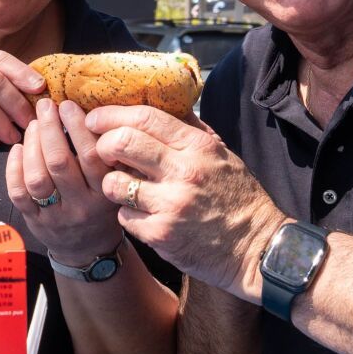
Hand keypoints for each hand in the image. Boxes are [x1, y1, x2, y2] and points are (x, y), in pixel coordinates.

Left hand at [6, 99, 122, 266]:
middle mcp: (81, 206)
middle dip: (50, 130)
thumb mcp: (113, 182)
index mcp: (104, 193)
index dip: (78, 127)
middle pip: (59, 163)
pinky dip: (13, 168)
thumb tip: (89, 112)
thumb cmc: (101, 205)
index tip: (68, 105)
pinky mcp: (34, 221)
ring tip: (33, 125)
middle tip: (45, 106)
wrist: (89, 248)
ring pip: (36, 178)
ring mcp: (55, 216)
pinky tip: (18, 148)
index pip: (92, 156)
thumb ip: (105, 155)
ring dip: (32, 146)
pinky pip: (18, 193)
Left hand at [88, 106, 287, 301]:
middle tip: (103, 151)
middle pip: (120, 144)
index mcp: (198, 147)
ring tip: (126, 188)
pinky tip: (144, 215)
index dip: (111, 115)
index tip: (95, 117)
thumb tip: (159, 105)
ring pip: (113, 183)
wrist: (257, 247)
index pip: (144, 118)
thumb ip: (190, 130)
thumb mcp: (221, 155)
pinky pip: (123, 216)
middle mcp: (184, 172)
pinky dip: (128, 215)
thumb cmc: (238, 198)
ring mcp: (170, 205)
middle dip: (102, 145)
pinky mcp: (161, 234)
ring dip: (113, 184)